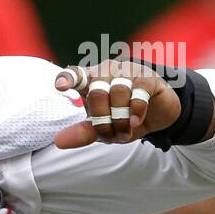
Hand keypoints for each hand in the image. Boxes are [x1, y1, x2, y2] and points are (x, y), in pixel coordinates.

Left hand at [53, 59, 180, 148]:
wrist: (157, 115)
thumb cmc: (123, 116)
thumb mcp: (102, 129)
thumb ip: (82, 133)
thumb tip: (58, 141)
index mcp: (91, 81)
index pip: (76, 75)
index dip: (67, 78)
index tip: (60, 86)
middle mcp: (107, 72)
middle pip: (97, 92)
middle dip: (102, 120)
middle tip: (110, 136)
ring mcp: (128, 72)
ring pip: (118, 92)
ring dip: (120, 119)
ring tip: (125, 132)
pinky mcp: (148, 77)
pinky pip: (139, 91)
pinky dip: (136, 110)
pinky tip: (135, 122)